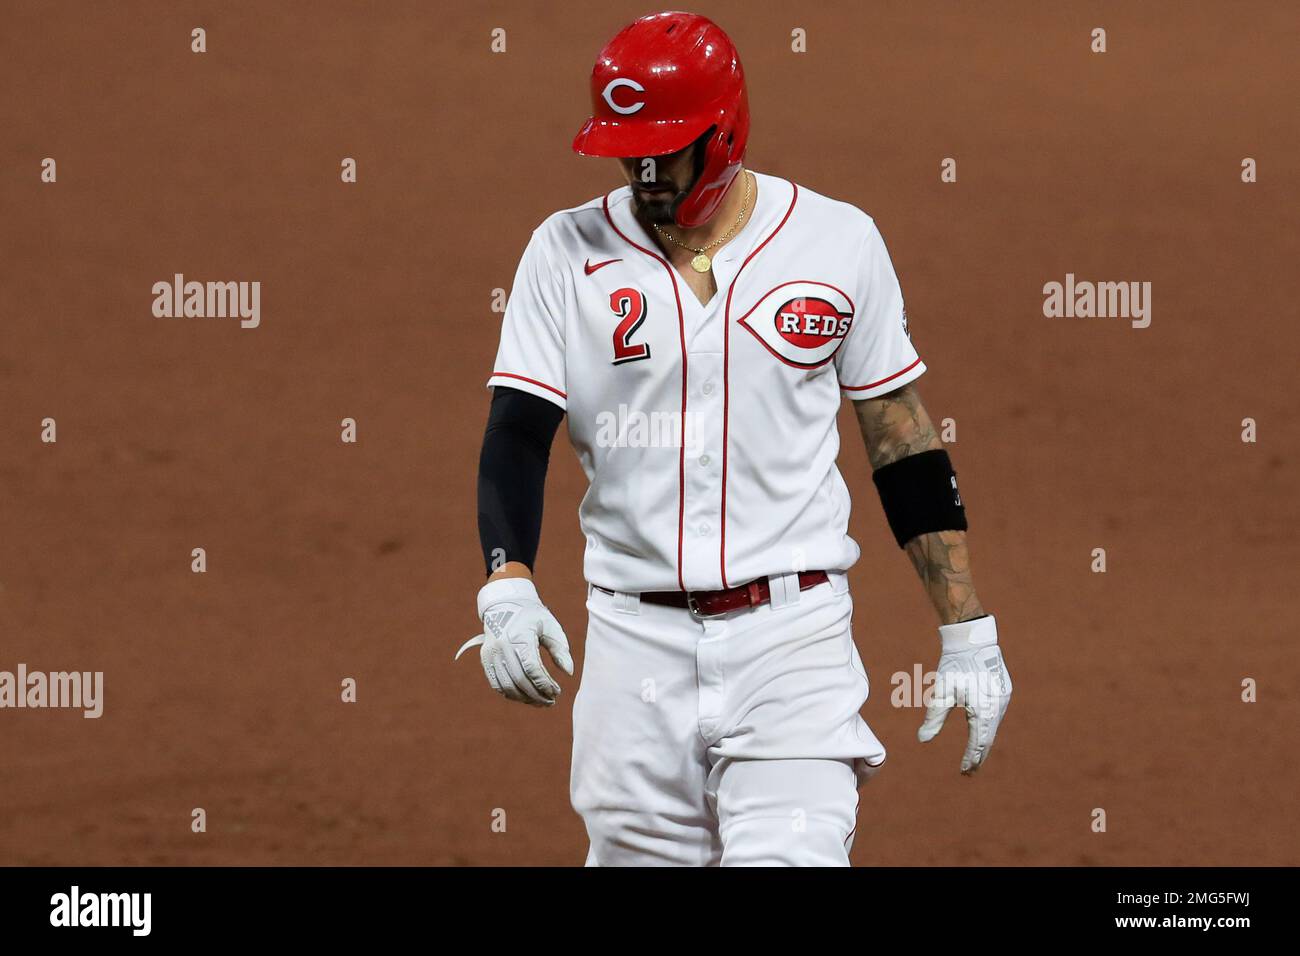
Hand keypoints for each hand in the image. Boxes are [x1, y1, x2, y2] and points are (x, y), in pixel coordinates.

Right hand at [455, 577, 573, 706]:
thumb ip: (560, 649)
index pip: (532, 667)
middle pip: (520, 680)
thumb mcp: (550, 626)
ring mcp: (491, 653)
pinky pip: (497, 684)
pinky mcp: (486, 659)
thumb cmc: (532, 616)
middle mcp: (502, 646)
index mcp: (519, 635)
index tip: (557, 692)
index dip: (545, 683)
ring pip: (507, 686)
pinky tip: (525, 696)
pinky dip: (511, 694)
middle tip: (551, 701)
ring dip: (524, 698)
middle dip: (537, 695)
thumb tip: (569, 672)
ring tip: (540, 702)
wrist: (504, 604)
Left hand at [918, 615, 1011, 773]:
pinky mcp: (1005, 691)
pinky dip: (989, 728)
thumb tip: (922, 740)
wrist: (973, 639)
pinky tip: (982, 734)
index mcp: (983, 710)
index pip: (978, 742)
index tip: (964, 772)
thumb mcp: (941, 692)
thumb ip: (934, 718)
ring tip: (974, 757)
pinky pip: (997, 715)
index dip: (971, 758)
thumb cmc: (955, 665)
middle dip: (978, 755)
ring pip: (994, 727)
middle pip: (988, 739)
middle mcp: (998, 707)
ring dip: (984, 742)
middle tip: (969, 772)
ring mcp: (1004, 699)